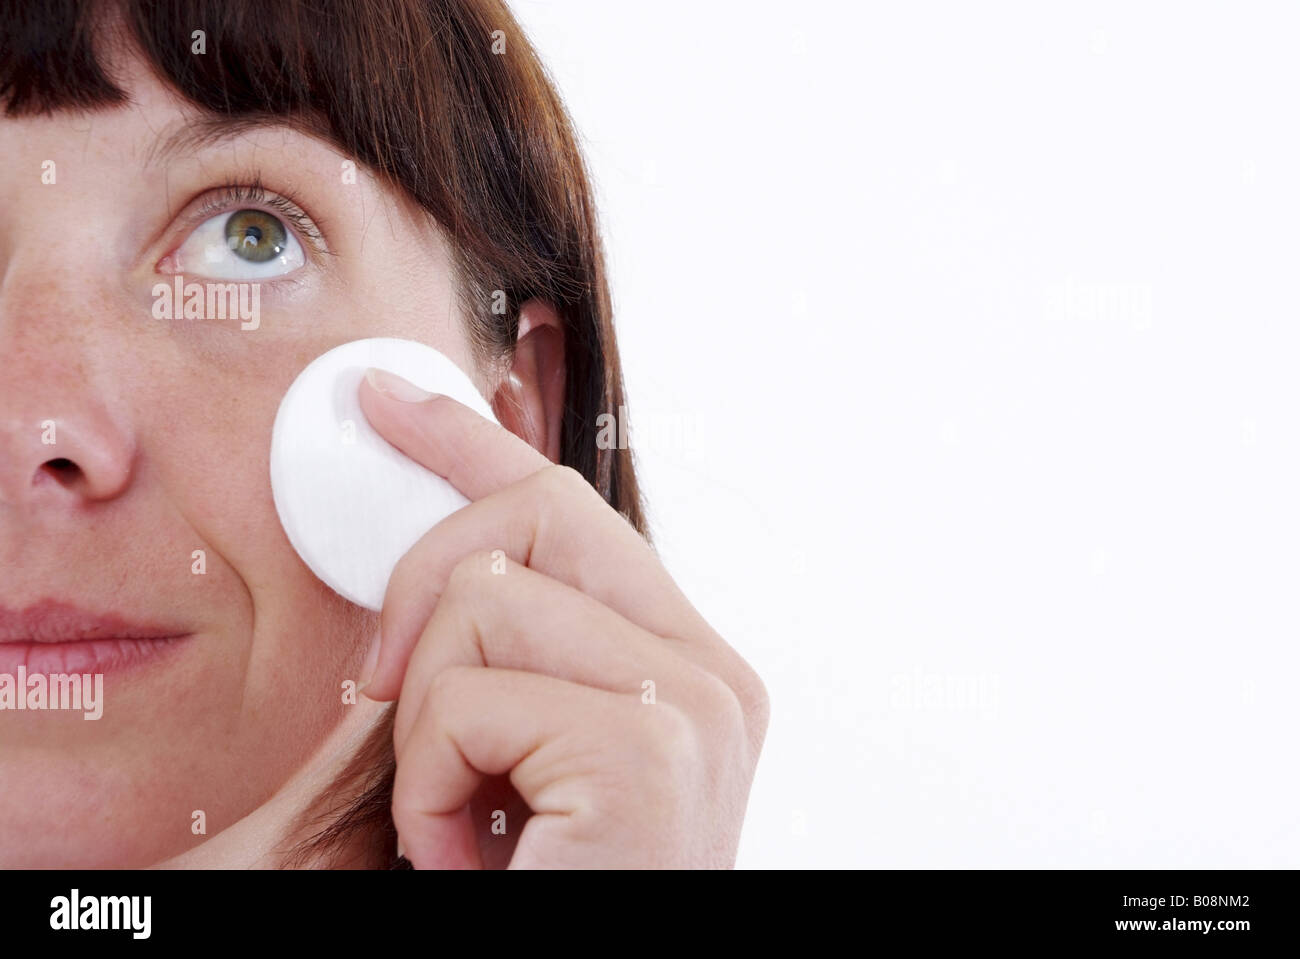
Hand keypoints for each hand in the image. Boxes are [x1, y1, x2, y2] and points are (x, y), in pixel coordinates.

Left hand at [357, 369, 768, 867]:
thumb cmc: (513, 889)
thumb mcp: (490, 755)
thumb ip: (483, 651)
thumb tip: (430, 549)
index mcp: (678, 668)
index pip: (574, 509)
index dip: (474, 439)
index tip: (387, 401)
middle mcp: (712, 675)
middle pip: (534, 512)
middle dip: (422, 590)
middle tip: (389, 701)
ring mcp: (697, 708)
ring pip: (487, 598)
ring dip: (425, 732)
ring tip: (461, 831)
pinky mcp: (654, 750)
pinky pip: (471, 693)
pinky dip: (429, 786)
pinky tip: (476, 858)